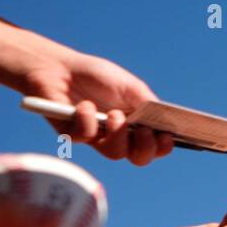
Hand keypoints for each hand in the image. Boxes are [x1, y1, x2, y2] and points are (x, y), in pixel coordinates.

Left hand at [21, 50, 173, 165]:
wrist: (59, 69)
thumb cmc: (97, 75)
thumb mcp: (129, 85)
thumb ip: (146, 102)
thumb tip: (163, 119)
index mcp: (137, 123)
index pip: (155, 144)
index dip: (163, 146)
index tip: (167, 137)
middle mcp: (119, 135)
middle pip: (139, 158)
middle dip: (145, 148)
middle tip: (144, 131)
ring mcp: (97, 138)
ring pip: (116, 153)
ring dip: (119, 134)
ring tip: (113, 114)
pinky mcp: (74, 136)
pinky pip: (86, 138)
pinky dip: (87, 119)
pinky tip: (84, 105)